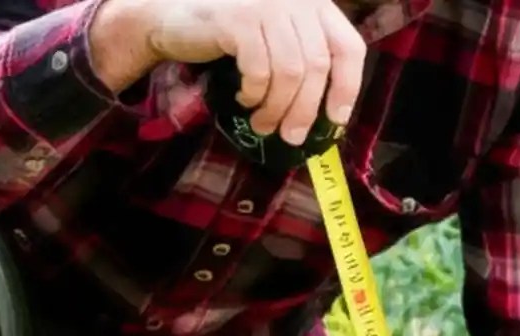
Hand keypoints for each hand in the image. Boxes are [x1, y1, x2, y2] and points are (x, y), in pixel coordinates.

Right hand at [140, 0, 365, 143]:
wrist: (171, 16)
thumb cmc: (228, 32)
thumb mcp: (276, 36)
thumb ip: (303, 56)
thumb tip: (330, 112)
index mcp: (314, 3)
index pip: (349, 47)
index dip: (347, 87)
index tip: (336, 119)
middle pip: (318, 66)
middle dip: (306, 110)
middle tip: (292, 137)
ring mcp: (269, 5)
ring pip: (290, 73)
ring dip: (277, 108)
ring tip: (263, 124)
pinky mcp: (240, 20)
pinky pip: (260, 71)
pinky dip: (254, 94)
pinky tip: (243, 98)